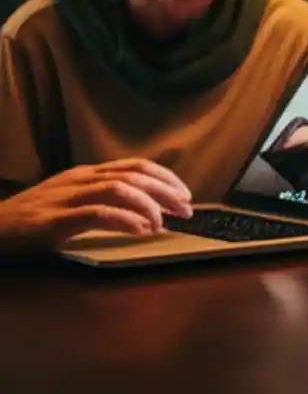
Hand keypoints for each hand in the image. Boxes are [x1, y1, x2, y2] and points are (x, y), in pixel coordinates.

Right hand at [0, 159, 193, 252]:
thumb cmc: (32, 221)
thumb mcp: (72, 203)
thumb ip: (105, 203)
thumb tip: (149, 216)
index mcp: (87, 174)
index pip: (136, 165)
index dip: (165, 178)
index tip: (185, 195)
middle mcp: (80, 180)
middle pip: (134, 174)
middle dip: (166, 191)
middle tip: (186, 210)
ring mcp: (66, 198)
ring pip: (119, 189)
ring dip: (149, 205)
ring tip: (164, 222)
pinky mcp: (55, 220)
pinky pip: (98, 213)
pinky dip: (125, 219)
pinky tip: (142, 230)